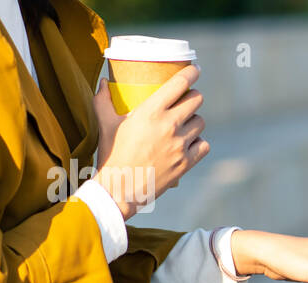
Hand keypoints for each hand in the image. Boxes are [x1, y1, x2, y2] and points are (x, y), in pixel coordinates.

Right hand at [91, 66, 208, 219]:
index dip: (192, 73)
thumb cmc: (111, 154)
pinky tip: (190, 143)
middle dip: (193, 96)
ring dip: (194, 120)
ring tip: (184, 123)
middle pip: (196, 99)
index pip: (180, 83)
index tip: (195, 69)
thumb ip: (103, 100)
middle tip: (186, 99)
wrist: (120, 188)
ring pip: (201, 122)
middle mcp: (169, 125)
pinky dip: (198, 143)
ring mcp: (180, 144)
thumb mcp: (105, 124)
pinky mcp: (187, 162)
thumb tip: (104, 82)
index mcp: (151, 111)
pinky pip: (204, 144)